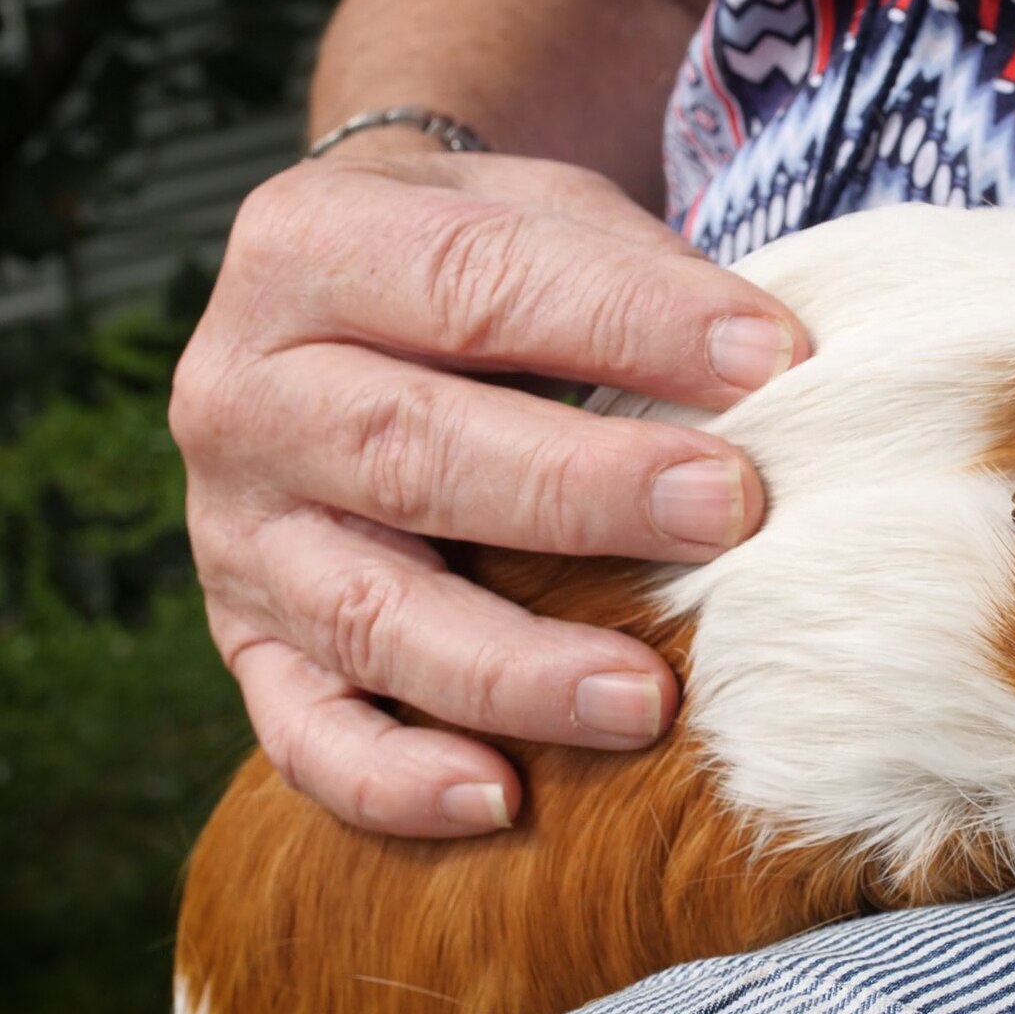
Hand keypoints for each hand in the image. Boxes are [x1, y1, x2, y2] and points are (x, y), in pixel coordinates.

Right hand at [170, 148, 807, 835]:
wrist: (337, 307)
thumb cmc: (473, 268)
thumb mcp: (534, 213)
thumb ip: (629, 271)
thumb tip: (775, 367)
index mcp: (308, 249)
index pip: (475, 281)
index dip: (630, 322)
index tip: (775, 362)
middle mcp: (246, 394)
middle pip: (408, 449)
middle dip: (579, 488)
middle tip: (729, 510)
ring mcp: (238, 534)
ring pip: (366, 613)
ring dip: (512, 666)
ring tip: (646, 696)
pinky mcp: (250, 643)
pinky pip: (305, 733)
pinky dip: (393, 779)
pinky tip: (500, 799)